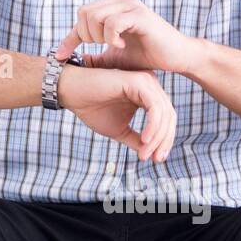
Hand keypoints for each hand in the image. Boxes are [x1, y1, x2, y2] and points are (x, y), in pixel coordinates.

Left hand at [54, 0, 201, 75]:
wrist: (177, 58)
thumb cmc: (147, 56)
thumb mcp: (114, 57)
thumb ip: (95, 55)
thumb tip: (69, 60)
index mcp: (114, 5)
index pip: (82, 16)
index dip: (69, 38)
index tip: (60, 57)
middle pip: (84, 13)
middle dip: (86, 36)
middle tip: (101, 48)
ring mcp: (131, 4)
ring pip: (95, 16)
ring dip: (98, 36)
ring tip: (112, 47)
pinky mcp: (140, 15)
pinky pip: (113, 22)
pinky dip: (111, 37)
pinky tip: (121, 46)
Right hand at [56, 64, 175, 161]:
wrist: (71, 92)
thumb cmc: (93, 108)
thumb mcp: (119, 130)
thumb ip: (137, 140)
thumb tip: (151, 155)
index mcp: (148, 95)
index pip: (166, 119)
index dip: (165, 141)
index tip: (156, 159)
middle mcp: (151, 85)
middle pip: (170, 117)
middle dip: (164, 141)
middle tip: (155, 159)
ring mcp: (146, 81)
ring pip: (164, 114)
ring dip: (157, 138)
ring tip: (144, 153)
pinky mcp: (138, 81)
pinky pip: (155, 108)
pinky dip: (153, 126)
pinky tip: (145, 140)